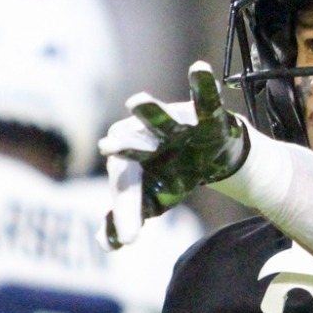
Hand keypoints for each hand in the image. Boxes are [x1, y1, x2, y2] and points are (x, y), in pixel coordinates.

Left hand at [100, 62, 250, 247]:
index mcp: (129, 160)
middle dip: (125, 147)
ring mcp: (173, 123)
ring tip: (136, 101)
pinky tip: (199, 69)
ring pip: (159, 117)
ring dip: (149, 111)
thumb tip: (107, 243)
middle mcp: (146, 136)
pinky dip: (202, 84)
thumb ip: (126, 218)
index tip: (131, 237)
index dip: (127, 212)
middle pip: (134, 145)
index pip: (127, 187)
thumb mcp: (151, 201)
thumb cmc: (170, 176)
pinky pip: (204, 99)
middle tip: (108, 146)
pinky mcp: (202, 115)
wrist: (205, 155)